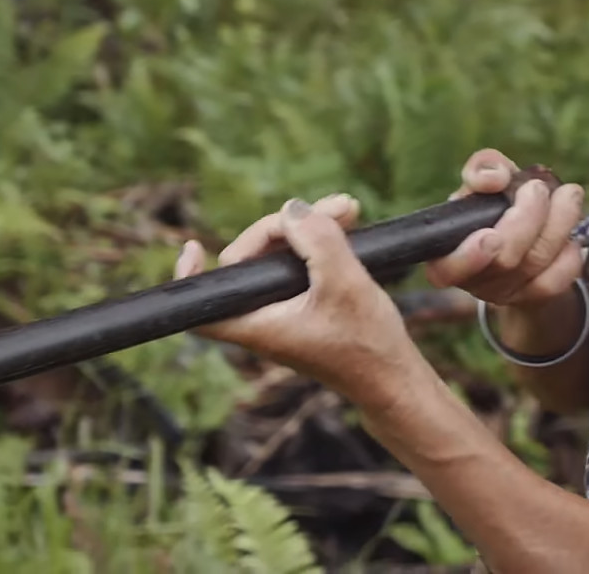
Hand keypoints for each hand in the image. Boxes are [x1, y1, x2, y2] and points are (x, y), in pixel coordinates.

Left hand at [173, 193, 422, 410]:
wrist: (396, 379)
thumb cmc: (368, 344)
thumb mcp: (345, 284)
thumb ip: (318, 241)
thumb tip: (293, 209)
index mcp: (260, 323)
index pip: (204, 306)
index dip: (192, 275)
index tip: (193, 246)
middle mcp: (267, 319)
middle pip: (248, 262)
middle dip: (282, 228)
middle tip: (325, 210)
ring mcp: (288, 314)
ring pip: (278, 260)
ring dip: (308, 230)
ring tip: (346, 210)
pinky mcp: (309, 308)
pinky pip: (301, 268)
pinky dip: (319, 245)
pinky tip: (347, 225)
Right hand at [424, 149, 585, 308]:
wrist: (519, 233)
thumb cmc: (492, 202)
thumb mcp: (483, 180)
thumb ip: (482, 169)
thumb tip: (493, 178)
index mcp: (444, 252)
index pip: (445, 270)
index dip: (468, 257)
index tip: (490, 235)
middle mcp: (471, 279)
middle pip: (503, 260)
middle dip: (528, 218)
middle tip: (537, 188)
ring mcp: (502, 292)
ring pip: (535, 263)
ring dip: (558, 224)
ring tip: (569, 194)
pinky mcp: (532, 297)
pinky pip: (557, 280)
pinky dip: (569, 253)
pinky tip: (570, 233)